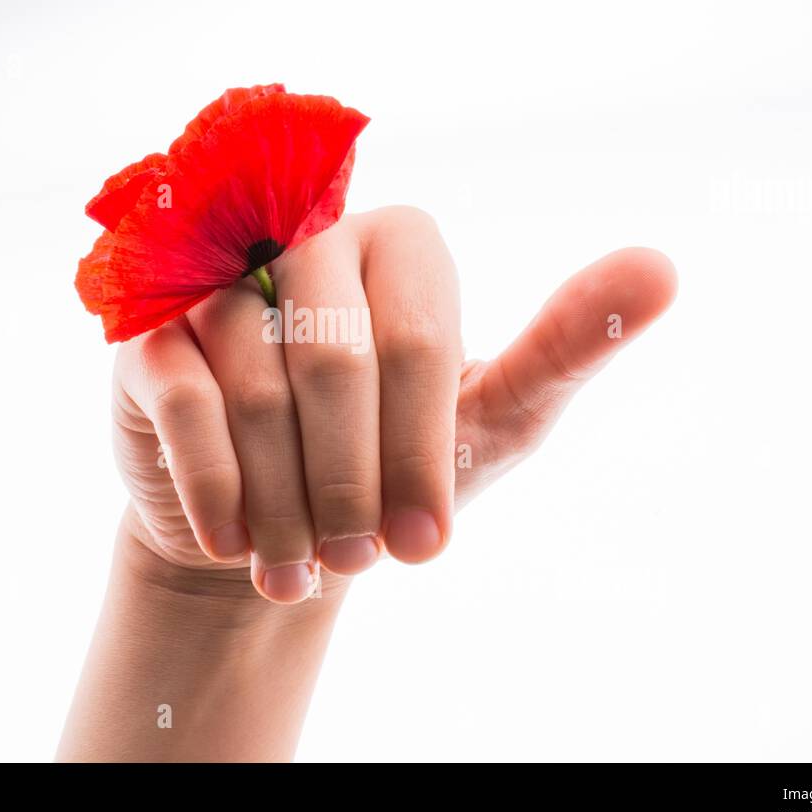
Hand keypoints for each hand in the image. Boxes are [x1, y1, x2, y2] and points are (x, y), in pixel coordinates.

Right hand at [111, 206, 676, 602]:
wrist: (272, 514)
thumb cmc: (389, 461)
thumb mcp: (488, 414)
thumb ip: (564, 344)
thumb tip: (665, 268)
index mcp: (398, 245)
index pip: (419, 338)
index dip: (422, 451)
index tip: (430, 544)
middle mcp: (303, 241)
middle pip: (336, 361)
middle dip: (351, 485)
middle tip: (360, 562)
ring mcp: (215, 284)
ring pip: (256, 384)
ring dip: (285, 500)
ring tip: (299, 569)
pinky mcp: (147, 336)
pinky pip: (185, 401)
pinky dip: (216, 486)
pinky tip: (234, 541)